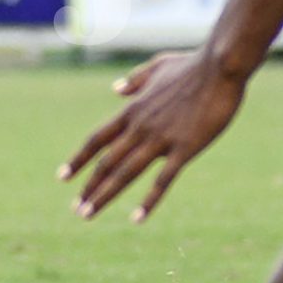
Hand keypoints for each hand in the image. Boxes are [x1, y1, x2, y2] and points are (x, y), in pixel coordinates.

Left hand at [58, 49, 247, 221]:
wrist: (220, 66)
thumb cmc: (192, 65)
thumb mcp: (157, 67)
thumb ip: (135, 80)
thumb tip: (115, 90)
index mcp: (133, 110)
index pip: (97, 140)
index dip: (79, 159)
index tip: (63, 177)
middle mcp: (140, 127)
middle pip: (107, 162)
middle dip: (89, 187)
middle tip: (77, 209)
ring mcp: (161, 139)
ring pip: (125, 173)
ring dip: (104, 196)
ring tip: (87, 214)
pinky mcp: (184, 148)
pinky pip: (162, 180)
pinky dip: (148, 201)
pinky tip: (136, 218)